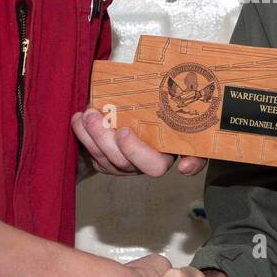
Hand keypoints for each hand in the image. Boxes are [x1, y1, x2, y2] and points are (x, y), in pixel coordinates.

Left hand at [72, 107, 206, 177]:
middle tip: (94, 115)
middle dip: (103, 139)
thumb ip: (198, 149)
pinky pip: (93, 155)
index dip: (135, 152)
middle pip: (121, 162)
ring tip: (84, 114)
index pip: (152, 167)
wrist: (163, 107)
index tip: (124, 131)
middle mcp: (143, 165)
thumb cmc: (180, 118)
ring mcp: (124, 164)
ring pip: (102, 159)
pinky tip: (79, 120)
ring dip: (89, 137)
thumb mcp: (196, 130)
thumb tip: (185, 169)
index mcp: (166, 157)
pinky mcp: (108, 159)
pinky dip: (83, 137)